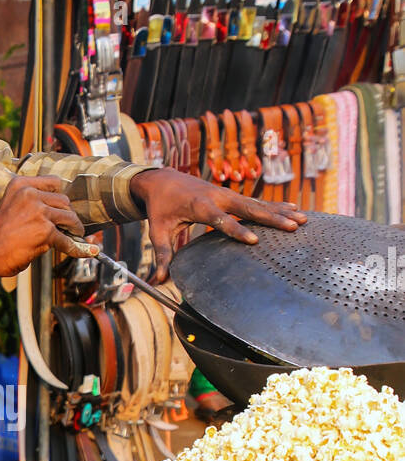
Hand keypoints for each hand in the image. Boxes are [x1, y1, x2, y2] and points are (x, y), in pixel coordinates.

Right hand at [0, 175, 87, 279]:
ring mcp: (39, 212)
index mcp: (20, 184)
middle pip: (64, 200)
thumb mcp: (10, 206)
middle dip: (68, 214)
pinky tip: (84, 251)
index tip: (63, 206)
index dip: (60, 196)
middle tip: (69, 226)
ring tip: (75, 235)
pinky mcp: (46, 230)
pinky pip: (67, 239)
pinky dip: (77, 247)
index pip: (53, 182)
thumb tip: (60, 213)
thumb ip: (31, 204)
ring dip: (74, 228)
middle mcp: (30, 194)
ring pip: (69, 217)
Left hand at [130, 168, 306, 282]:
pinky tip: (294, 210)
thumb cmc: (160, 208)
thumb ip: (162, 255)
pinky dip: (275, 206)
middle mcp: (218, 197)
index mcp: (199, 206)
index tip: (254, 240)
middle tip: (293, 226)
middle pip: (248, 208)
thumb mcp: (157, 231)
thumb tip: (157, 281)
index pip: (220, 220)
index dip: (236, 230)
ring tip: (303, 219)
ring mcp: (227, 194)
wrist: (162, 179)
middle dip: (271, 218)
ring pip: (258, 203)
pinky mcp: (232, 195)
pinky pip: (256, 201)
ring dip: (280, 211)